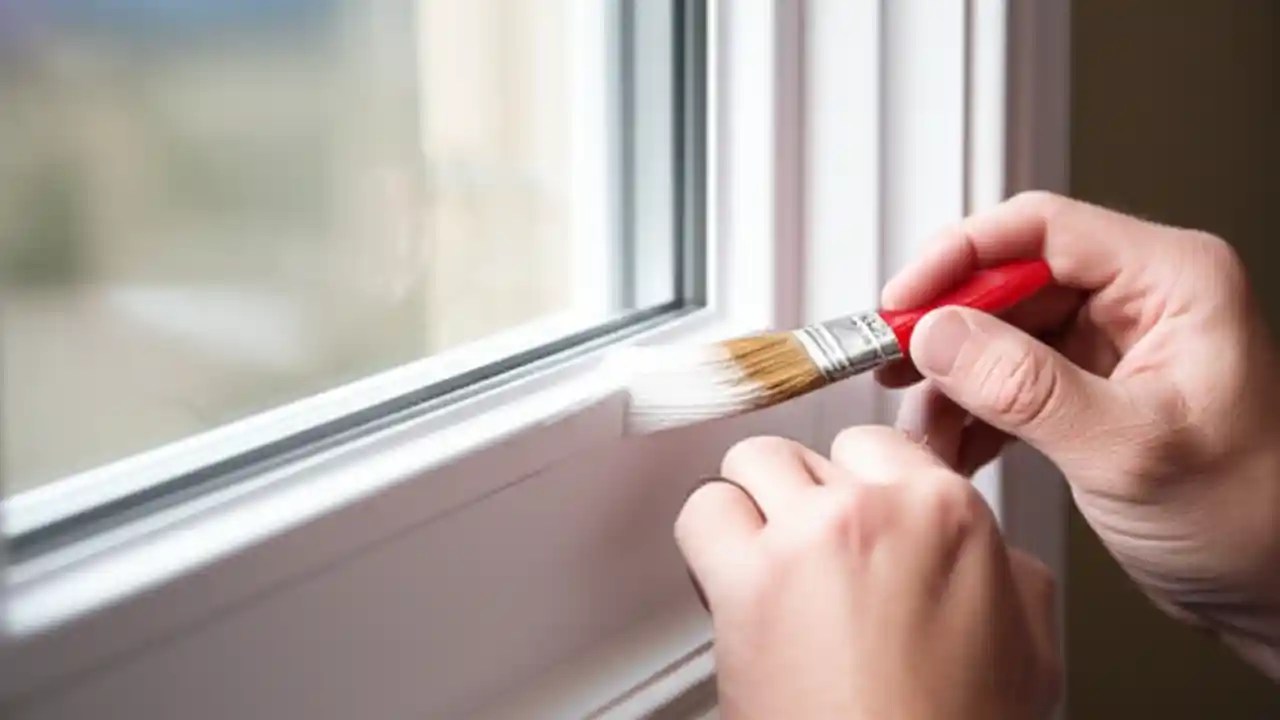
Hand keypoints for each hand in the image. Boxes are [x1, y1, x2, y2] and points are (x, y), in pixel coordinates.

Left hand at [675, 428, 1059, 718]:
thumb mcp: (1026, 643)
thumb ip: (1002, 566)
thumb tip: (985, 546)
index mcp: (947, 512)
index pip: (878, 441)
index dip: (863, 484)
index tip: (855, 512)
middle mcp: (874, 511)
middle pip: (813, 451)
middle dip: (811, 496)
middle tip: (815, 551)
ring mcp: (805, 540)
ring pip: (753, 461)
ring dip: (757, 505)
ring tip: (768, 554)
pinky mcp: (745, 581)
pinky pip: (703, 511)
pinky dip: (709, 537)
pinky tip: (730, 573)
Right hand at [879, 191, 1279, 676]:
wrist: (1276, 586)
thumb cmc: (1252, 515)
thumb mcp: (1129, 448)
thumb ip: (1024, 387)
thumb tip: (938, 334)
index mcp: (1172, 281)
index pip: (1041, 229)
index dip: (958, 256)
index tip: (901, 300)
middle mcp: (1140, 301)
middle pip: (1010, 279)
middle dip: (946, 328)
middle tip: (891, 363)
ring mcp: (1113, 347)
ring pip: (1000, 333)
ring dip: (953, 380)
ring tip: (926, 426)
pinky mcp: (1091, 391)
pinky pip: (1010, 380)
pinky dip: (973, 413)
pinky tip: (954, 446)